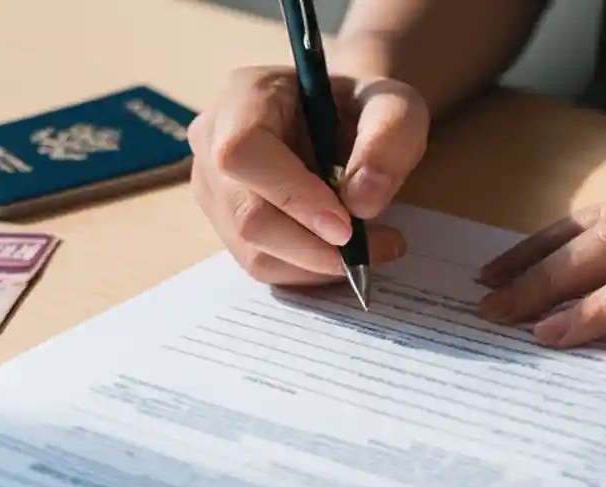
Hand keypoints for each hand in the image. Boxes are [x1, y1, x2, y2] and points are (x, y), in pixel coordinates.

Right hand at [187, 67, 428, 283]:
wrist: (338, 119)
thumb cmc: (360, 107)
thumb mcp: (394, 106)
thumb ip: (388, 140)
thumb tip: (362, 204)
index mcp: (244, 96)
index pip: (243, 153)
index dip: (292, 195)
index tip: (347, 227)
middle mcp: (211, 142)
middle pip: (247, 216)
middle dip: (313, 246)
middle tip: (373, 247)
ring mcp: (212, 188)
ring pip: (254, 252)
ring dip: (316, 265)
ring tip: (370, 248)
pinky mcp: (225, 225)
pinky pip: (261, 264)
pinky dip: (308, 271)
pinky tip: (341, 253)